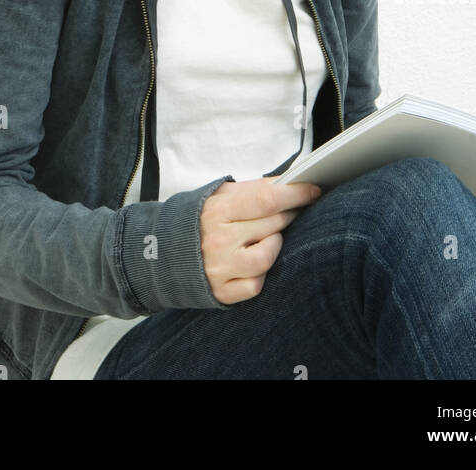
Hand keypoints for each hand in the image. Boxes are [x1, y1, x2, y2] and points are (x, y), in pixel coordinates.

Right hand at [199, 178, 321, 304]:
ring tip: (268, 236)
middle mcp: (218, 239)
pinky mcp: (222, 291)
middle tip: (292, 210)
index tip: (313, 190)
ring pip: (268, 256)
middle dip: (290, 214)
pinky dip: (262, 272)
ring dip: (275, 243)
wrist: (163, 252)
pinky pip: (257, 284)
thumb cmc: (199, 219)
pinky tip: (254, 260)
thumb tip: (289, 183)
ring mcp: (220, 267)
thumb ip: (253, 189)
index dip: (295, 194)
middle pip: (272, 224)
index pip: (267, 199)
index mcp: (218, 210)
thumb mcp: (219, 195)